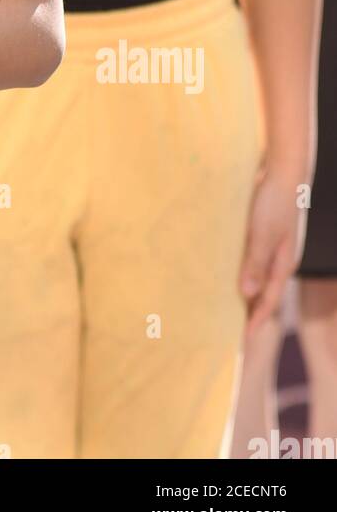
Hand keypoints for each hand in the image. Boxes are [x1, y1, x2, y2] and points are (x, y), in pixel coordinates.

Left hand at [238, 167, 305, 333]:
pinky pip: (252, 260)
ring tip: (227, 304)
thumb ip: (256, 263)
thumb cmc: (274, 201)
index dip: (256, 319)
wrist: (283, 172)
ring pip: (258, 276)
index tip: (242, 338)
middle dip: (251, 310)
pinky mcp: (263, 235)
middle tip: (232, 328)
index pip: (270, 300)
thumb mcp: (263, 233)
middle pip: (264, 292)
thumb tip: (248, 294)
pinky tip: (227, 271)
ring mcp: (272, 247)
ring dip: (245, 290)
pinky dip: (243, 271)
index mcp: (283, 264)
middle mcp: (279, 259)